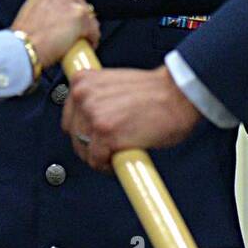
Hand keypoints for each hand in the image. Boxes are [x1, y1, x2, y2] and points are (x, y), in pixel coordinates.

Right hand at [11, 0, 99, 68]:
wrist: (23, 48)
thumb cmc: (24, 35)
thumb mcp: (31, 10)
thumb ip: (47, 6)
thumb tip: (58, 14)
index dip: (72, 5)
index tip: (71, 13)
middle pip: (81, 1)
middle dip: (80, 15)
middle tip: (74, 28)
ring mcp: (72, 3)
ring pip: (89, 15)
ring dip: (87, 27)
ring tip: (81, 37)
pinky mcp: (80, 18)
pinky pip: (94, 29)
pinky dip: (93, 37)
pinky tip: (88, 43)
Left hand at [61, 66, 200, 171]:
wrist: (178, 94)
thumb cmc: (154, 91)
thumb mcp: (113, 83)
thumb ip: (96, 97)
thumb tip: (85, 119)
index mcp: (82, 81)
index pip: (69, 117)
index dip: (84, 130)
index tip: (96, 135)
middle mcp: (84, 96)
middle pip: (74, 136)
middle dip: (91, 145)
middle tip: (111, 146)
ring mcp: (93, 115)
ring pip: (84, 151)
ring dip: (100, 156)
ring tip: (119, 151)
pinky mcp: (105, 134)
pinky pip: (97, 161)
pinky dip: (108, 166)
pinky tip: (122, 157)